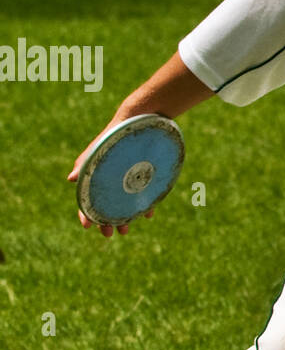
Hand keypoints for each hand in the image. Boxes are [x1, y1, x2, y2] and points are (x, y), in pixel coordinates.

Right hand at [68, 116, 154, 238]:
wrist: (143, 115)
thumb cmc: (117, 129)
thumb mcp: (102, 145)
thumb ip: (86, 161)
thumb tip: (70, 179)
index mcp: (96, 174)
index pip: (87, 198)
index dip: (86, 213)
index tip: (88, 227)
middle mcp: (111, 177)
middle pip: (105, 204)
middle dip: (105, 221)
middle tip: (109, 234)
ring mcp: (128, 176)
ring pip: (123, 202)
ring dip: (123, 217)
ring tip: (126, 230)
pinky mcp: (144, 173)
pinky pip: (143, 192)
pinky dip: (144, 204)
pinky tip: (148, 213)